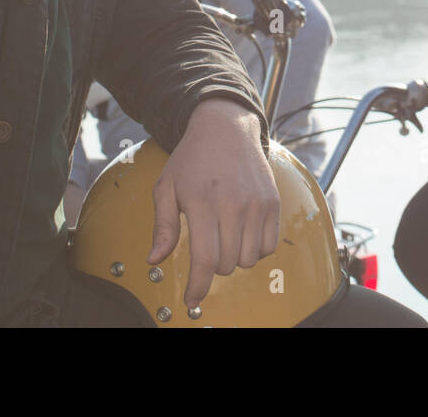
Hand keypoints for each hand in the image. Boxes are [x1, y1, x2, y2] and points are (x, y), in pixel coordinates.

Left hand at [149, 98, 280, 308]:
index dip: (198, 286)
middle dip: (213, 266)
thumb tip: (154, 260)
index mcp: (202, 202)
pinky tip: (243, 234)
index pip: (205, 259)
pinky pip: (269, 246)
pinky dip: (256, 249)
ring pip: (249, 258)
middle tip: (206, 246)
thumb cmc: (192, 158)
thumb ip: (163, 226)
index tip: (192, 299)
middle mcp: (233, 204)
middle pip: (227, 263)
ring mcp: (257, 203)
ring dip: (234, 258)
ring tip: (224, 238)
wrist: (226, 128)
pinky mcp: (273, 202)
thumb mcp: (166, 187)